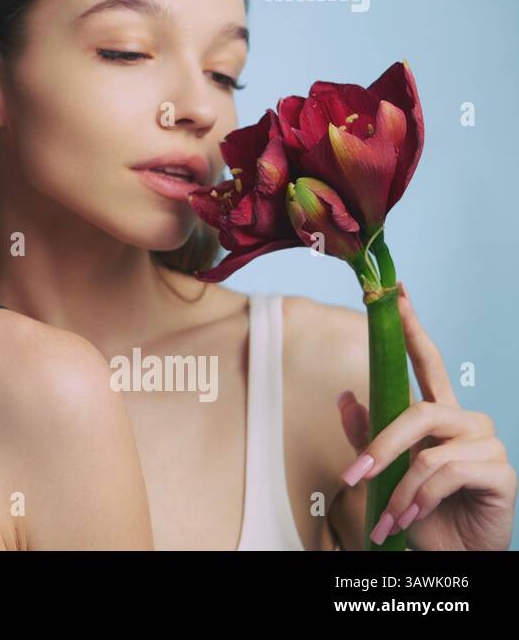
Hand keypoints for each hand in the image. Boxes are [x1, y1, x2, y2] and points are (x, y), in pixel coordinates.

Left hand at [337, 281, 516, 549]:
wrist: (450, 555)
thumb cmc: (419, 512)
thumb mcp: (383, 474)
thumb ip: (366, 434)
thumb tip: (346, 394)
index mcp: (439, 415)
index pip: (426, 361)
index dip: (412, 326)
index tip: (397, 292)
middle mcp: (467, 421)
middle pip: (419, 411)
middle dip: (380, 445)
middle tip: (352, 476)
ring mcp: (488, 445)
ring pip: (428, 450)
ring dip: (400, 488)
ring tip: (390, 517)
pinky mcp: (501, 473)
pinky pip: (447, 473)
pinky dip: (422, 498)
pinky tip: (417, 517)